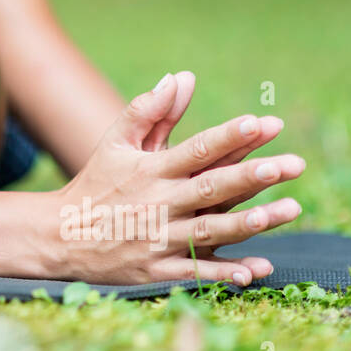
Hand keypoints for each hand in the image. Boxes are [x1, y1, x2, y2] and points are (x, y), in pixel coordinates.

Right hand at [53, 73, 303, 285]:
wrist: (59, 235)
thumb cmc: (96, 182)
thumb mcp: (116, 142)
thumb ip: (150, 111)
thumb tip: (181, 77)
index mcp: (151, 169)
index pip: (196, 149)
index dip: (228, 137)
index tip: (261, 123)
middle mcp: (159, 202)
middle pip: (211, 188)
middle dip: (252, 176)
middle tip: (290, 164)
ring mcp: (159, 238)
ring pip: (211, 230)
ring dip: (250, 222)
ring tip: (291, 210)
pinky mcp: (157, 269)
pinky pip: (196, 272)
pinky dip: (225, 272)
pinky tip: (257, 270)